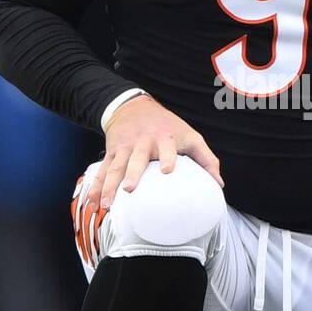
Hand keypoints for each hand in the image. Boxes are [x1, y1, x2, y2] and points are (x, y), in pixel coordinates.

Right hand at [85, 96, 222, 211]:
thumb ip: (206, 159)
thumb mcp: (190, 135)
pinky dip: (96, 186)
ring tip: (105, 204)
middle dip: (130, 173)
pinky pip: (102, 171)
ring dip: (108, 186)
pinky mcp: (112, 152)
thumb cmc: (168, 126)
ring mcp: (124, 148)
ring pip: (114, 167)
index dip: (168, 157)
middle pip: (135, 159)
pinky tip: (92, 202)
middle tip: (128, 188)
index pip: (167, 148)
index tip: (167, 170)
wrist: (133, 106)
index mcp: (164, 138)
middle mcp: (143, 142)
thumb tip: (219, 184)